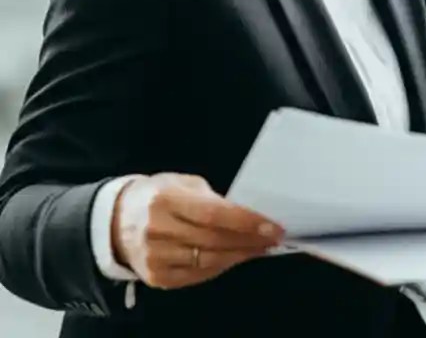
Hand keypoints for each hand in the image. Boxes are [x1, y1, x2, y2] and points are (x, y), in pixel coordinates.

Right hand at [110, 173, 283, 289]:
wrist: (116, 221)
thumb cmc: (159, 196)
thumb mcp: (184, 184)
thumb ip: (213, 199)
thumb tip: (248, 217)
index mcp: (165, 200)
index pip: (214, 214)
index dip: (247, 223)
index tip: (273, 227)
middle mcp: (158, 230)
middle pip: (214, 240)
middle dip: (250, 241)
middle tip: (274, 239)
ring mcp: (155, 257)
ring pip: (209, 261)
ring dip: (240, 255)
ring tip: (260, 248)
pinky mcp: (156, 277)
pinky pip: (197, 276)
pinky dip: (221, 267)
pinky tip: (236, 258)